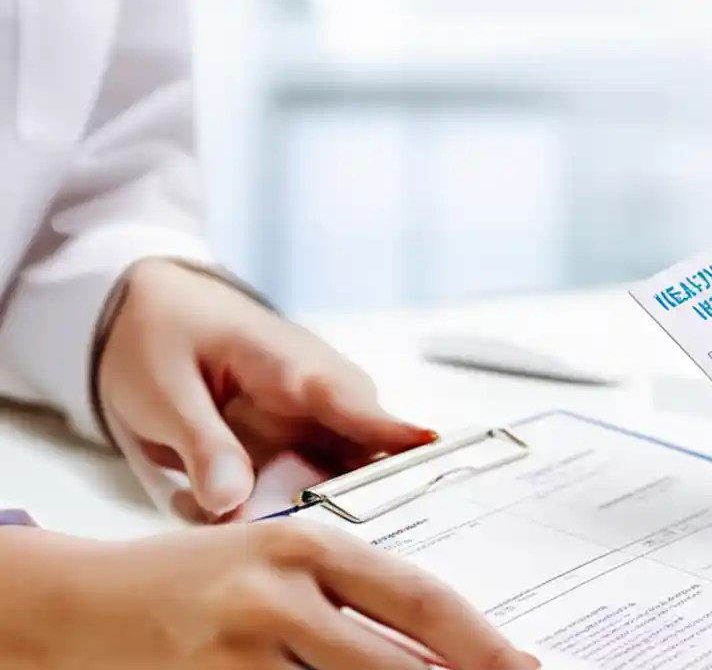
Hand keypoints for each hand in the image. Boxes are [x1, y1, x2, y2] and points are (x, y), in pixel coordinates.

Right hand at [0, 522, 538, 668]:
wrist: (86, 600)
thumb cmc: (198, 575)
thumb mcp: (280, 559)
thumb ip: (355, 592)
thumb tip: (440, 643)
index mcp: (307, 542)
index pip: (419, 596)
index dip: (481, 640)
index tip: (524, 666)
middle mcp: (277, 592)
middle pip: (396, 659)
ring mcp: (240, 650)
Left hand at [99, 260, 435, 520]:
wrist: (147, 310)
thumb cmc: (160, 334)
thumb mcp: (164, 391)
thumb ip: (202, 447)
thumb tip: (231, 506)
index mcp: (291, 367)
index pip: (352, 402)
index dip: (391, 430)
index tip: (431, 448)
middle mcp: (319, 395)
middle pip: (362, 456)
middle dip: (342, 504)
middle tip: (296, 533)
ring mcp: (311, 421)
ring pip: (335, 480)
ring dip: (298, 510)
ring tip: (230, 514)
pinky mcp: (295, 443)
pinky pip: (302, 488)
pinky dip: (270, 507)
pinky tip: (216, 506)